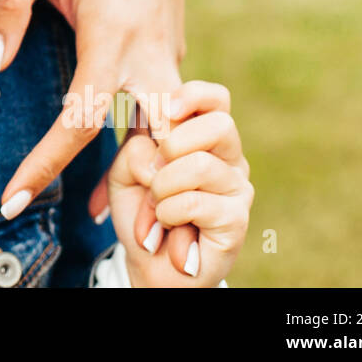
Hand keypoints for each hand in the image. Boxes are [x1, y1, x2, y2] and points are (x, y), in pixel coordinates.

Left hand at [0, 0, 198, 273]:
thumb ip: (7, 14)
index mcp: (112, 36)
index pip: (79, 119)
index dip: (44, 164)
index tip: (15, 200)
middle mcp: (152, 54)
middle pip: (153, 145)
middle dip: (144, 198)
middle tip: (127, 246)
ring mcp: (171, 53)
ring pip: (171, 134)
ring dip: (153, 179)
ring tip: (130, 226)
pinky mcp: (174, 49)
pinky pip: (170, 110)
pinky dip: (158, 146)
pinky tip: (134, 169)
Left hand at [107, 81, 251, 286]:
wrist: (148, 265)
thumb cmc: (140, 211)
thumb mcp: (124, 171)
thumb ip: (136, 148)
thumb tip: (160, 152)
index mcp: (203, 137)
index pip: (216, 99)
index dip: (193, 96)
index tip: (165, 110)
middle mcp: (228, 158)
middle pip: (220, 125)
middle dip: (174, 144)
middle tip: (154, 174)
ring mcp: (237, 187)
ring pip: (201, 165)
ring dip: (162, 188)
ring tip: (155, 209)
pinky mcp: (237, 219)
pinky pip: (195, 202)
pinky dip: (167, 213)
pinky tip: (166, 227)